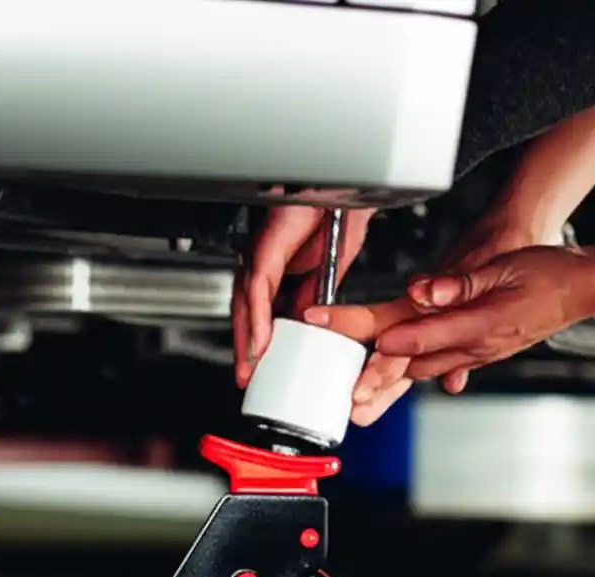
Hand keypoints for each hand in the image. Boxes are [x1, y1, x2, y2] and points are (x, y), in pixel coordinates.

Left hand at [232, 205, 374, 387]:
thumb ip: (316, 293)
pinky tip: (262, 337)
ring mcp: (265, 246)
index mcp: (279, 258)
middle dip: (245, 343)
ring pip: (247, 298)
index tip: (259, 361)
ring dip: (249, 335)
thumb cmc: (341, 207)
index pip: (260, 304)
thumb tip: (306, 321)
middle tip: (248, 375)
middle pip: (246, 306)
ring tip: (253, 364)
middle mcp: (265, 253)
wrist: (349, 183)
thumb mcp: (333, 264)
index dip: (256, 333)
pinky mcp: (270, 240)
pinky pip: (260, 283)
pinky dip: (260, 315)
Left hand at [300, 213, 551, 426]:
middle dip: (384, 379)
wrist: (582, 289)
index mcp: (483, 323)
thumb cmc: (549, 273)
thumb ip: (462, 282)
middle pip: (420, 364)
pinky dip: (417, 370)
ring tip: (364, 396)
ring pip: (429, 370)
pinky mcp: (484, 352)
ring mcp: (483, 353)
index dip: (395, 344)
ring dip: (396, 381)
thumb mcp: (504, 266)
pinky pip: (444, 366)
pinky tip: (399, 377)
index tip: (368, 349)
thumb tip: (427, 290)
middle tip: (354, 393)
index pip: (428, 337)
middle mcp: (481, 345)